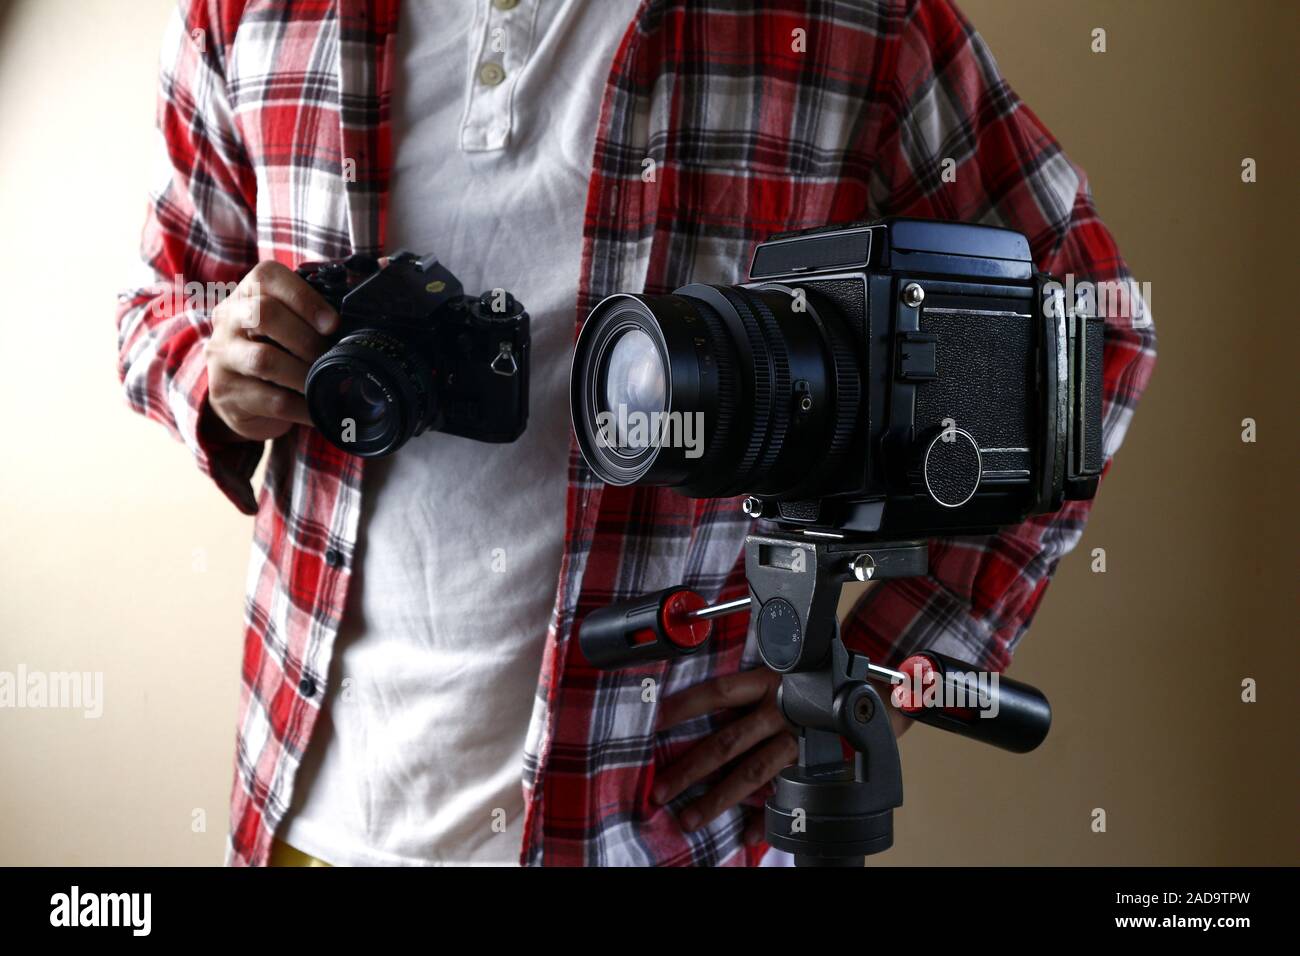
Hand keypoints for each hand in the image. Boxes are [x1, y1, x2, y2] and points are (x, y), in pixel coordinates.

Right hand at [205, 260, 337, 440]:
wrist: (236, 397)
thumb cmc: (274, 350)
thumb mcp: (287, 323)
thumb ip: (321, 304)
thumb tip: (383, 271)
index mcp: (246, 294)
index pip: (267, 276)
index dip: (304, 297)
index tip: (333, 323)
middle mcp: (229, 320)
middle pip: (263, 313)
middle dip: (306, 337)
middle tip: (328, 355)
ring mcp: (224, 358)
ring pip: (265, 360)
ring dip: (305, 373)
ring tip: (325, 382)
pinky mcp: (229, 394)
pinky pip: (273, 401)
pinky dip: (304, 406)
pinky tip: (320, 409)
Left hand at [652, 669, 792, 843]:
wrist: (841, 698)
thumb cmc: (791, 687)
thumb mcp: (766, 678)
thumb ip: (733, 693)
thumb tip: (673, 705)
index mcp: (764, 684)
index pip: (718, 693)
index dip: (685, 706)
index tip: (653, 723)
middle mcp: (779, 712)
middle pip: (728, 742)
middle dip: (691, 770)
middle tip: (660, 791)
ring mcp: (794, 741)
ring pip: (752, 773)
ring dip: (718, 800)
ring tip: (689, 819)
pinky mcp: (809, 765)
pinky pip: (786, 796)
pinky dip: (766, 819)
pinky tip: (745, 835)